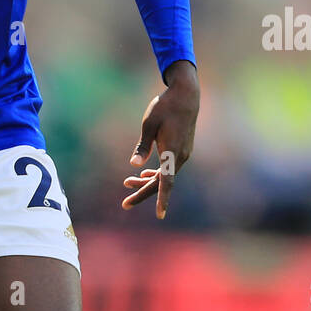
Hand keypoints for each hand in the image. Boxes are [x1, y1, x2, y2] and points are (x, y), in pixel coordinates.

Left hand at [121, 60, 198, 219]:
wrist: (186, 95)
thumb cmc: (165, 107)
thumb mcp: (148, 125)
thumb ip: (142, 146)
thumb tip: (134, 165)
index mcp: (172, 152)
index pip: (167, 182)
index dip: (162, 199)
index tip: (160, 215)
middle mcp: (180, 157)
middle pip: (162, 182)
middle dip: (143, 192)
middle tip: (124, 203)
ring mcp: (183, 154)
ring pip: (165, 174)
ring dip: (147, 180)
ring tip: (127, 183)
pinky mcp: (181, 149)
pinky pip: (168, 167)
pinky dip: (156, 172)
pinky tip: (145, 173)